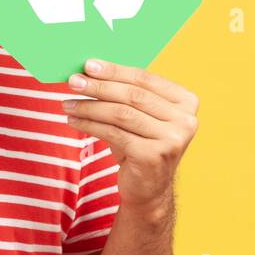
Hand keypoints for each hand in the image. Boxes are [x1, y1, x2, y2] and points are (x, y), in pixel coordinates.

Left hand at [61, 58, 199, 218]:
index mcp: (186, 101)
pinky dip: (90, 125)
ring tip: (67, 103)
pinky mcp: (153, 156)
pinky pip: (114, 133)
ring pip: (121, 114)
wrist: (148, 189)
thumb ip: (125, 93)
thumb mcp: (138, 116)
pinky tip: (74, 121)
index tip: (88, 65)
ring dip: (90, 106)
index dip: (114, 70)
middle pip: (133, 95)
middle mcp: (186, 120)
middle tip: (73, 81)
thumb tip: (89, 70)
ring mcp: (172, 139)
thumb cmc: (140, 145)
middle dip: (99, 86)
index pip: (145, 79)